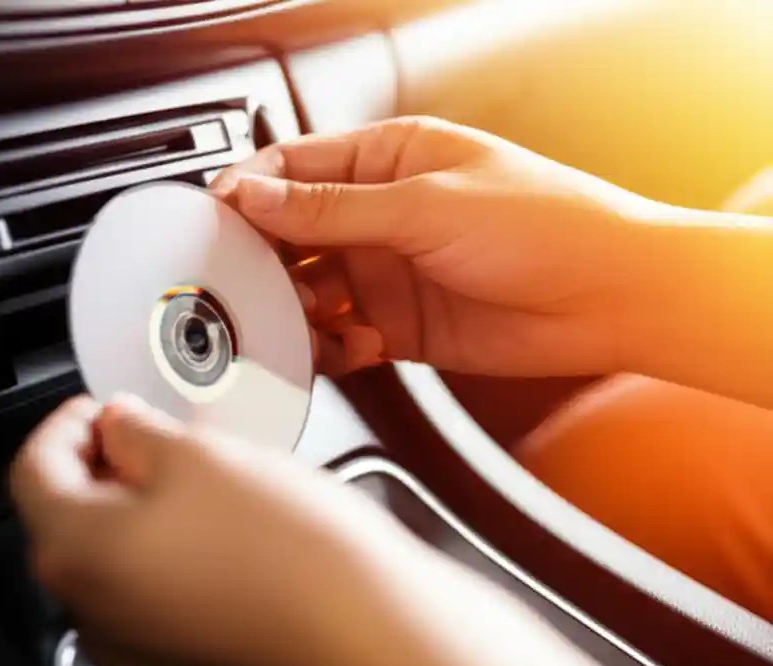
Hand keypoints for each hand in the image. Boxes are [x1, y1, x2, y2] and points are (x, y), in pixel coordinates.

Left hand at [10, 395, 668, 665]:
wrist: (371, 639)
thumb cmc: (290, 555)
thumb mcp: (198, 455)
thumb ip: (136, 432)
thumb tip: (116, 423)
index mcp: (72, 553)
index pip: (31, 468)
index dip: (66, 421)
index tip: (103, 403)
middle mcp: (89, 611)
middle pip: (68, 516)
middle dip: (107, 463)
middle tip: (158, 431)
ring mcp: (134, 643)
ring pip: (114, 554)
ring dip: (142, 505)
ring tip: (204, 475)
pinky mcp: (182, 658)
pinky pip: (155, 590)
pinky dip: (172, 549)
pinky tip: (227, 527)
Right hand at [210, 116, 664, 376]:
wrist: (613, 299)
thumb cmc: (547, 225)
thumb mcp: (425, 206)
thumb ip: (330, 209)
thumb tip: (253, 195)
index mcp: (387, 158)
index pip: (291, 165)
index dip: (247, 190)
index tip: (213, 220)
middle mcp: (380, 214)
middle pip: (289, 234)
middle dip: (266, 262)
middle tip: (251, 287)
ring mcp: (387, 271)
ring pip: (308, 292)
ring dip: (298, 312)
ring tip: (310, 323)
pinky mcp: (398, 325)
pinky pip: (338, 336)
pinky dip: (333, 346)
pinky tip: (355, 345)